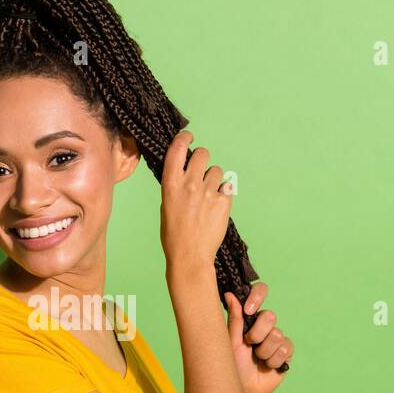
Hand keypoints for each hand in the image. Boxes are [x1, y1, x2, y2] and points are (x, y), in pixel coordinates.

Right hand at [159, 129, 232, 276]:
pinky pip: (227, 188)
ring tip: (208, 196)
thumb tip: (185, 174)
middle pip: (202, 154)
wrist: (189, 256)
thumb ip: (176, 187)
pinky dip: (223, 194)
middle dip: (202, 160)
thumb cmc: (174, 235)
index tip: (188, 136)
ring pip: (217, 171)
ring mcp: (208, 192)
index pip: (177, 149)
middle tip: (201, 171)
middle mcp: (189, 184)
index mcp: (171, 185)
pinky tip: (216, 207)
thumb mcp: (166, 206)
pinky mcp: (223, 202)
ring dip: (214, 179)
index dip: (184, 138)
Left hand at [224, 282, 291, 392]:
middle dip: (258, 333)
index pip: (259, 293)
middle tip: (250, 344)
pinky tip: (268, 366)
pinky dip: (274, 359)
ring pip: (277, 335)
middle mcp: (264, 326)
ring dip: (264, 350)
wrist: (241, 390)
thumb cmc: (231, 365)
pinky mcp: (286, 353)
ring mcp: (276, 339)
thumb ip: (234, 319)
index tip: (248, 310)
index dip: (257, 296)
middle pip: (270, 316)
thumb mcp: (229, 341)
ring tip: (257, 359)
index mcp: (249, 318)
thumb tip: (229, 294)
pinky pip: (286, 348)